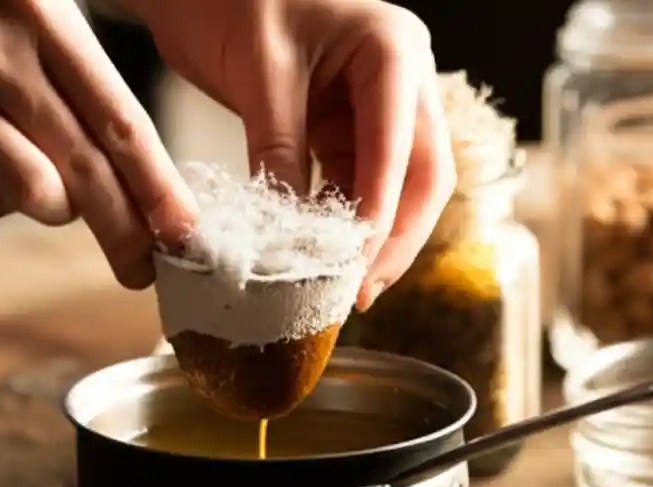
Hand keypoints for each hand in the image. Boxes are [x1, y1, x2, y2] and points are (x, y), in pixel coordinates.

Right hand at [0, 0, 195, 288]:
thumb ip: (68, 45)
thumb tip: (121, 130)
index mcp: (42, 17)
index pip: (118, 118)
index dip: (158, 185)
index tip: (184, 230)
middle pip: (84, 170)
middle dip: (124, 232)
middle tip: (145, 272)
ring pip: (28, 189)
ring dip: (56, 207)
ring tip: (64, 196)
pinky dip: (0, 196)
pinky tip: (2, 170)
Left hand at [127, 0, 456, 308]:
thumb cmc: (230, 1)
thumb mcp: (257, 75)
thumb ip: (280, 149)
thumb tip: (289, 233)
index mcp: (392, 51)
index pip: (402, 149)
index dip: (383, 214)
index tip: (358, 268)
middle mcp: (402, 79)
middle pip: (423, 174)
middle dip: (396, 237)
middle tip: (362, 292)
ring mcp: (380, 105)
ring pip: (397, 186)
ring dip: (373, 237)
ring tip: (342, 287)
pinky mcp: (349, 126)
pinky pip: (358, 183)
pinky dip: (343, 221)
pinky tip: (324, 257)